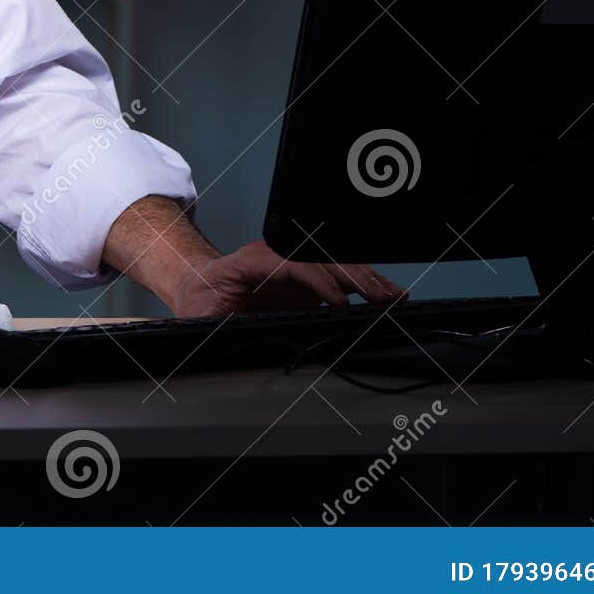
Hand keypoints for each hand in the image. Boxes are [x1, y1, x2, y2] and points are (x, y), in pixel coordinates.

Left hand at [165, 240, 407, 318]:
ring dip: (366, 280)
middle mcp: (277, 256)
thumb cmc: (199, 298)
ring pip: (334, 266)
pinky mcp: (304, 279)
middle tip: (383, 298)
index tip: (337, 302)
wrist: (198, 283)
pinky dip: (362, 286)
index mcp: (251, 261)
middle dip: (354, 278)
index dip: (316, 281)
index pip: (291, 264)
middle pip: (321, 260)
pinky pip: (336, 277)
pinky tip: (384, 296)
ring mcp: (293, 266)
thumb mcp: (199, 314)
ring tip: (395, 297)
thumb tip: (229, 337)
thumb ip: (215, 324)